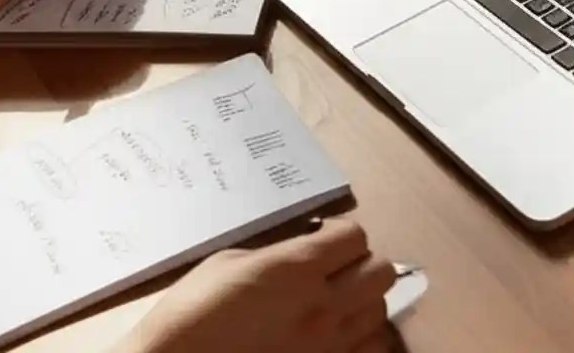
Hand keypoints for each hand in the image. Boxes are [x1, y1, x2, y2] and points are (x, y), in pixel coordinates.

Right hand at [118, 219, 396, 352]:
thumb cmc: (191, 314)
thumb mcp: (228, 263)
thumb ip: (277, 251)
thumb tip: (307, 244)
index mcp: (295, 269)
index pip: (355, 236)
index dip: (341, 233)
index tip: (325, 239)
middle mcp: (322, 306)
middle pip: (382, 271)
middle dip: (361, 264)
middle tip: (336, 270)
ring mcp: (329, 346)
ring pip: (381, 313)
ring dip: (364, 302)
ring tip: (338, 304)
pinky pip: (371, 350)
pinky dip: (362, 339)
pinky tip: (337, 336)